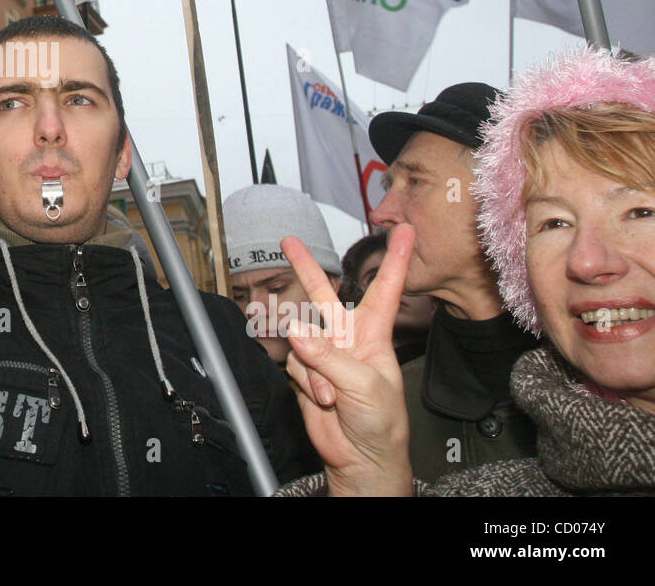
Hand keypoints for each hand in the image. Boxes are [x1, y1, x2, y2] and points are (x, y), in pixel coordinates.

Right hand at [281, 226, 415, 496]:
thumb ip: (328, 356)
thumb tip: (296, 330)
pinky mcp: (306, 374)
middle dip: (306, 268)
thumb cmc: (381, 423)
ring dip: (312, 368)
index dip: (394, 259)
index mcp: (375, 335)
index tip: (402, 230)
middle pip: (324, 295)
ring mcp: (325, 356)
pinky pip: (293, 363)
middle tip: (289, 242)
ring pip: (302, 340)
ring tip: (330, 393)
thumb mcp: (365, 384)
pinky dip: (305, 382)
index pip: (386, 289)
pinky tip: (322, 399)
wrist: (361, 458)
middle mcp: (348, 339)